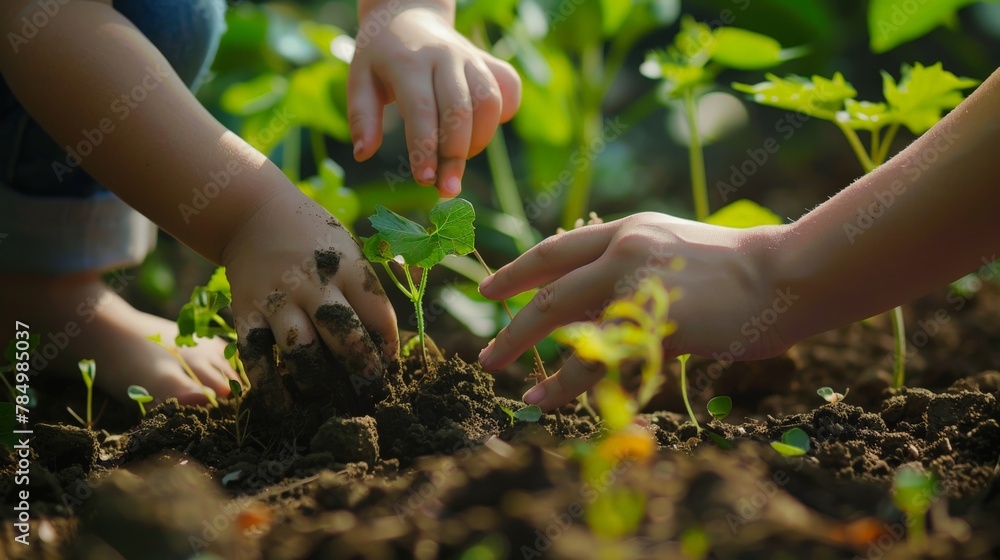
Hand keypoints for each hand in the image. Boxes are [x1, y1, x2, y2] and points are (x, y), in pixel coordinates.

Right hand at [221, 190, 398, 410]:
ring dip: (319, 381)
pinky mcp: (246, 313)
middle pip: (343, 333)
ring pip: (301, 350)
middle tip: (370, 391)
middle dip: (361, 368)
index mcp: (347, 266)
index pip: (378, 313)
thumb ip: (370, 290)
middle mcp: (313, 283)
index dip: (388, 346)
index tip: (389, 366)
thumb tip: (389, 344)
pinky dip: (269, 388)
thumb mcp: (351, 250)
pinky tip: (285, 408)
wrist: (255, 215)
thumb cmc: (315, 241)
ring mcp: (277, 299)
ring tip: (333, 401)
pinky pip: (256, 357)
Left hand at [348, 3, 520, 197]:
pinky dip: (501, 117)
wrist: (409, 17)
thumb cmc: (381, 57)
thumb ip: (361, 116)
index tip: (424, 180)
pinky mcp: (489, 62)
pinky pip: (507, 91)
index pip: (422, 110)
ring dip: (478, 142)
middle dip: (455, 156)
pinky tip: (479, 133)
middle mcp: (444, 56)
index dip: (425, 149)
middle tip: (445, 188)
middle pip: (459, 112)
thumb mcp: (359, 79)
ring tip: (456, 160)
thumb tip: (363, 154)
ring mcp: (471, 58)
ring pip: (488, 104)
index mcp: (408, 61)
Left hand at [476, 213, 792, 410]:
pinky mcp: (653, 324)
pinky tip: (545, 397)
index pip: (556, 249)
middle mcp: (623, 251)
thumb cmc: (737, 267)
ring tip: (502, 378)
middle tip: (486, 351)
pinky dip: (566, 383)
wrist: (785, 274)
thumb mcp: (673, 248)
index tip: (487, 290)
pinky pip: (597, 359)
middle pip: (548, 288)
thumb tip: (595, 292)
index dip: (517, 271)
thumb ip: (633, 264)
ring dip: (525, 350)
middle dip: (510, 321)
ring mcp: (636, 286)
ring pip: (562, 323)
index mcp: (628, 230)